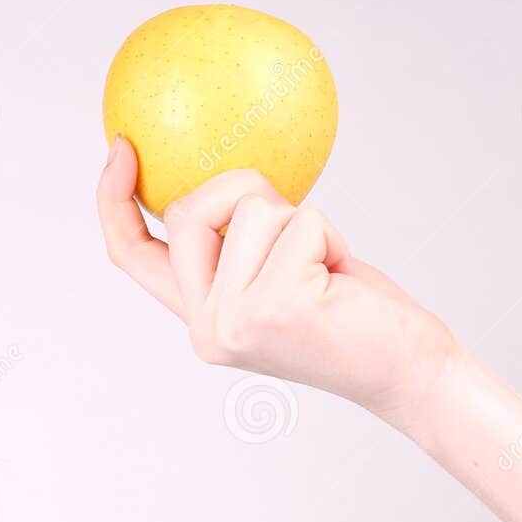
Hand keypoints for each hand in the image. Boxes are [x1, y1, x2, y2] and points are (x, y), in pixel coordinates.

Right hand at [96, 135, 457, 426]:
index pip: (132, 255)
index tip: (122, 148)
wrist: (408, 372)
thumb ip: (235, 247)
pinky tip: (341, 278)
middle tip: (293, 222)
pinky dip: (328, 236)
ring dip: (300, 221)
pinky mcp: (274, 305)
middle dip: (243, 193)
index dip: (113, 200)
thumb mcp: (275, 276)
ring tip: (324, 268)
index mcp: (197, 319)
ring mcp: (235, 320)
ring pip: (249, 210)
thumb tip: (219, 175)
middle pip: (188, 212)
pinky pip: (298, 223)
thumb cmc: (353, 316)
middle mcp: (205, 327)